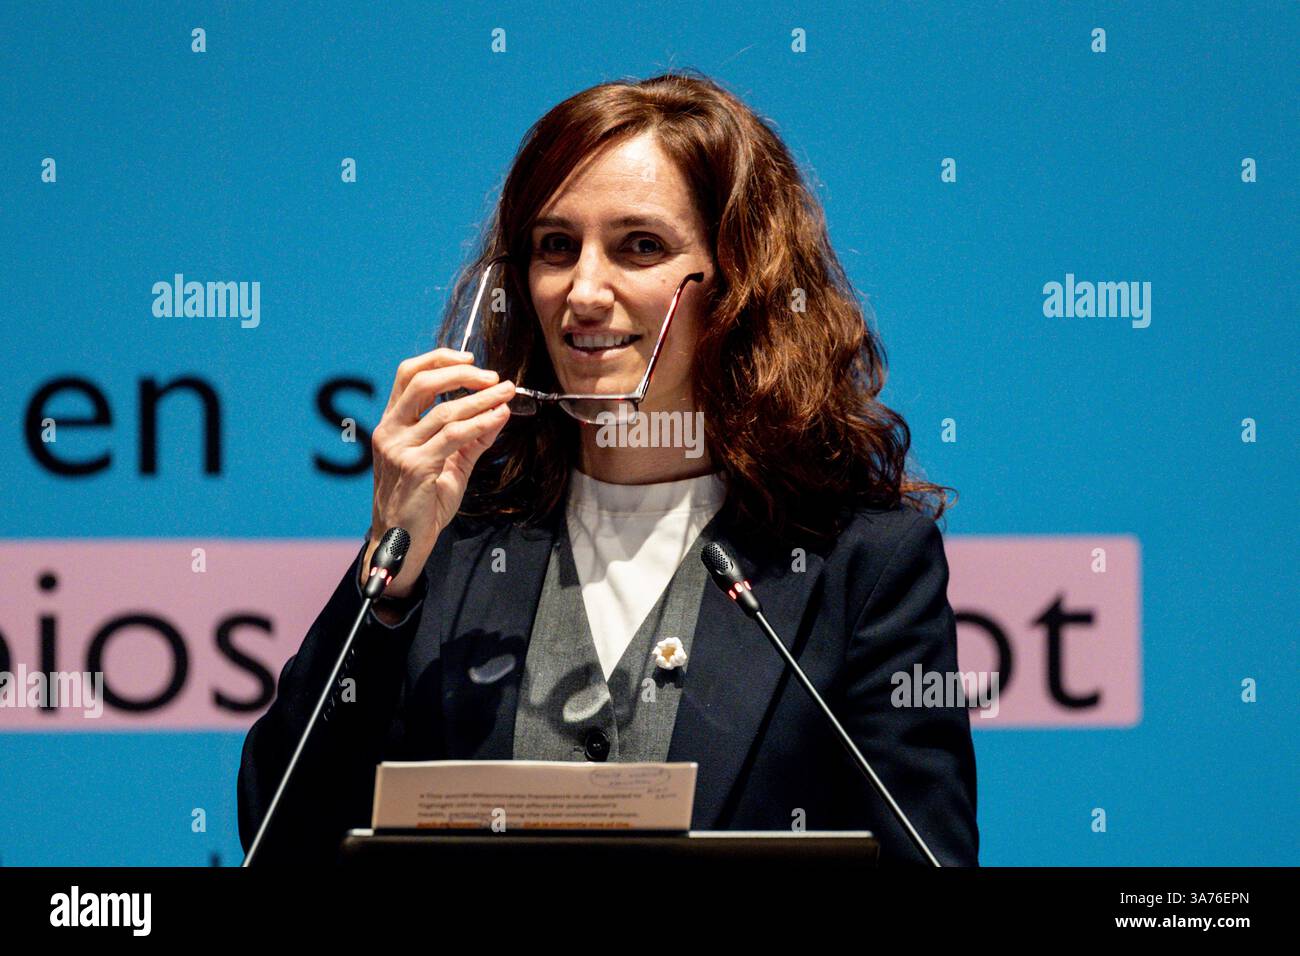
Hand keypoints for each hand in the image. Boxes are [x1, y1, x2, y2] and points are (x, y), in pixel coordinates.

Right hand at [361, 348, 513, 598]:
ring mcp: (399, 449)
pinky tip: (498, 417)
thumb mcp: (448, 464)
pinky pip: (454, 437)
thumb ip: (470, 438)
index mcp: (392, 425)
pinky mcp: (415, 467)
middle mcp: (390, 432)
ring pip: (444, 410)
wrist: (402, 542)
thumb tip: (498, 410)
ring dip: (481, 399)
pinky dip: (480, 423)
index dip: (439, 360)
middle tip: (494, 377)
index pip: (408, 375)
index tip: (470, 359)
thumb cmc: (421, 504)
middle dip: (462, 374)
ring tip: (505, 393)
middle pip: (422, 383)